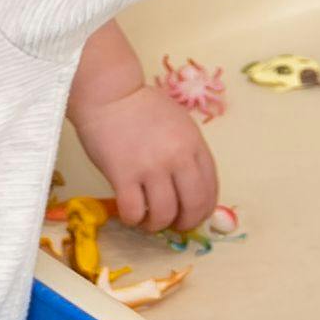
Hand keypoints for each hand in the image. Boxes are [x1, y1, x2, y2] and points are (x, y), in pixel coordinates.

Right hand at [70, 74, 220, 232]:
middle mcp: (177, 157)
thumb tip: (192, 186)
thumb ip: (188, 151)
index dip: (204, 210)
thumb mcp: (179, 123)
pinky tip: (130, 213)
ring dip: (157, 225)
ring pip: (163, 214)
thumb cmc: (141, 107)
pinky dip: (133, 219)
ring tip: (148, 221)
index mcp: (194, 144)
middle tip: (174, 225)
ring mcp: (150, 167)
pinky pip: (134, 211)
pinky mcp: (123, 174)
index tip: (193, 216)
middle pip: (193, 206)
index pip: (210, 188)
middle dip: (186, 223)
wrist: (109, 94)